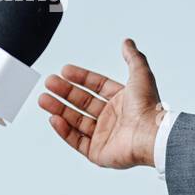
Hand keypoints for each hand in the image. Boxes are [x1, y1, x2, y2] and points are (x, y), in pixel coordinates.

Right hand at [37, 37, 163, 168]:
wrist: (150, 135)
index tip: (65, 70)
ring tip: (43, 99)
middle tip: (49, 83)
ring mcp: (104, 136)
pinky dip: (63, 131)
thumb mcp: (141, 74)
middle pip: (82, 103)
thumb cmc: (149, 107)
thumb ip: (133, 57)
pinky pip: (76, 141)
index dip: (80, 78)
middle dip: (64, 92)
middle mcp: (113, 118)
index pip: (96, 87)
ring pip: (75, 121)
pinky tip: (54, 118)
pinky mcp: (98, 153)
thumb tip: (128, 42)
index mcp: (122, 102)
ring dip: (59, 109)